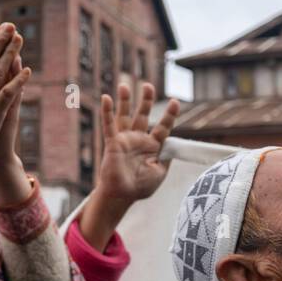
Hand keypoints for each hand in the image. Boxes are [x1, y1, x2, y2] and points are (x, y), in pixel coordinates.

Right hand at [97, 82, 179, 202]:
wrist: (122, 195)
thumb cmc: (141, 187)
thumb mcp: (160, 172)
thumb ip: (167, 157)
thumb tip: (172, 143)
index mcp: (152, 146)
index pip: (163, 127)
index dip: (170, 115)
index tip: (175, 102)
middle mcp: (138, 140)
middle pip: (143, 115)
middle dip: (146, 100)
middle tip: (148, 86)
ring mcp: (125, 139)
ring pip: (125, 116)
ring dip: (125, 100)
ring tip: (125, 85)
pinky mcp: (113, 143)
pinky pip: (109, 125)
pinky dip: (107, 112)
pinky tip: (106, 98)